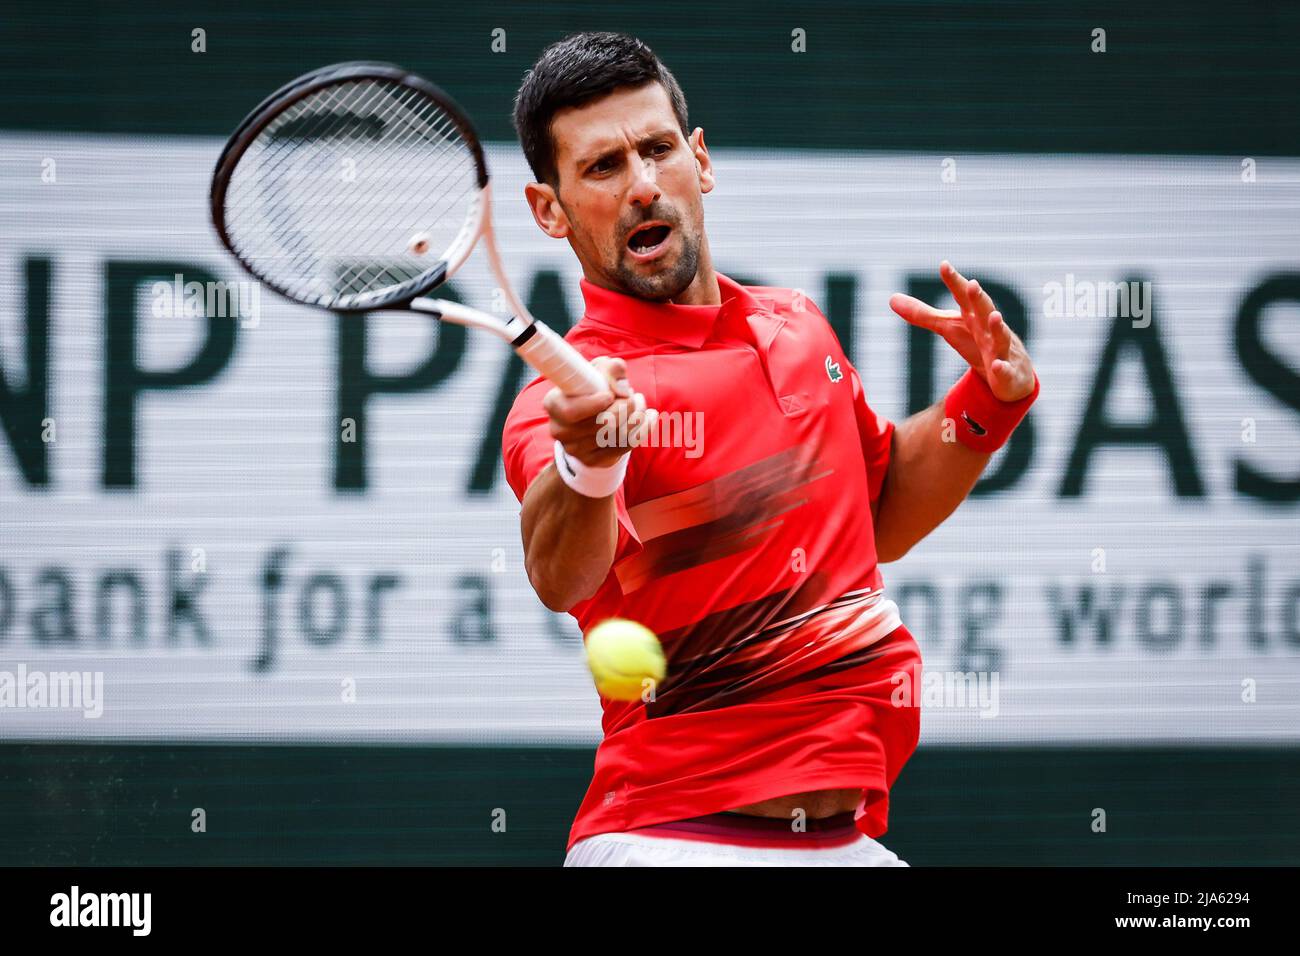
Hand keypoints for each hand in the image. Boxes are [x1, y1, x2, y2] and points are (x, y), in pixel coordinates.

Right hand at [542, 356, 652, 467]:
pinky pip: (626, 445)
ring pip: (618, 434)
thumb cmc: (593, 390)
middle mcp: (561, 430)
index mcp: (554, 404)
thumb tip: (620, 381)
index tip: (609, 395)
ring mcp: (576, 449)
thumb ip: (610, 369)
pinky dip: (643, 429)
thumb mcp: (599, 372)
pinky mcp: (594, 461)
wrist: (591, 421)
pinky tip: (648, 417)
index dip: (594, 404)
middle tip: (633, 396)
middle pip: (603, 422)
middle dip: (626, 405)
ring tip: (639, 402)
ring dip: (637, 415)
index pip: (572, 411)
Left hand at [888, 261, 1036, 400]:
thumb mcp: (948, 328)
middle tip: (972, 284)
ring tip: (995, 316)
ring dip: (998, 327)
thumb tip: (891, 298)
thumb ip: (922, 314)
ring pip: (1001, 337)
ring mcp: (1001, 350)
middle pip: (983, 310)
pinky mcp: (1007, 373)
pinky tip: (997, 366)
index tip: (944, 265)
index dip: (954, 281)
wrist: (1010, 372)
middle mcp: (988, 329)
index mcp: (973, 316)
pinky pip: (1005, 371)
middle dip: (978, 298)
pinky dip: (1002, 369)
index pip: (963, 296)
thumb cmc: (977, 343)